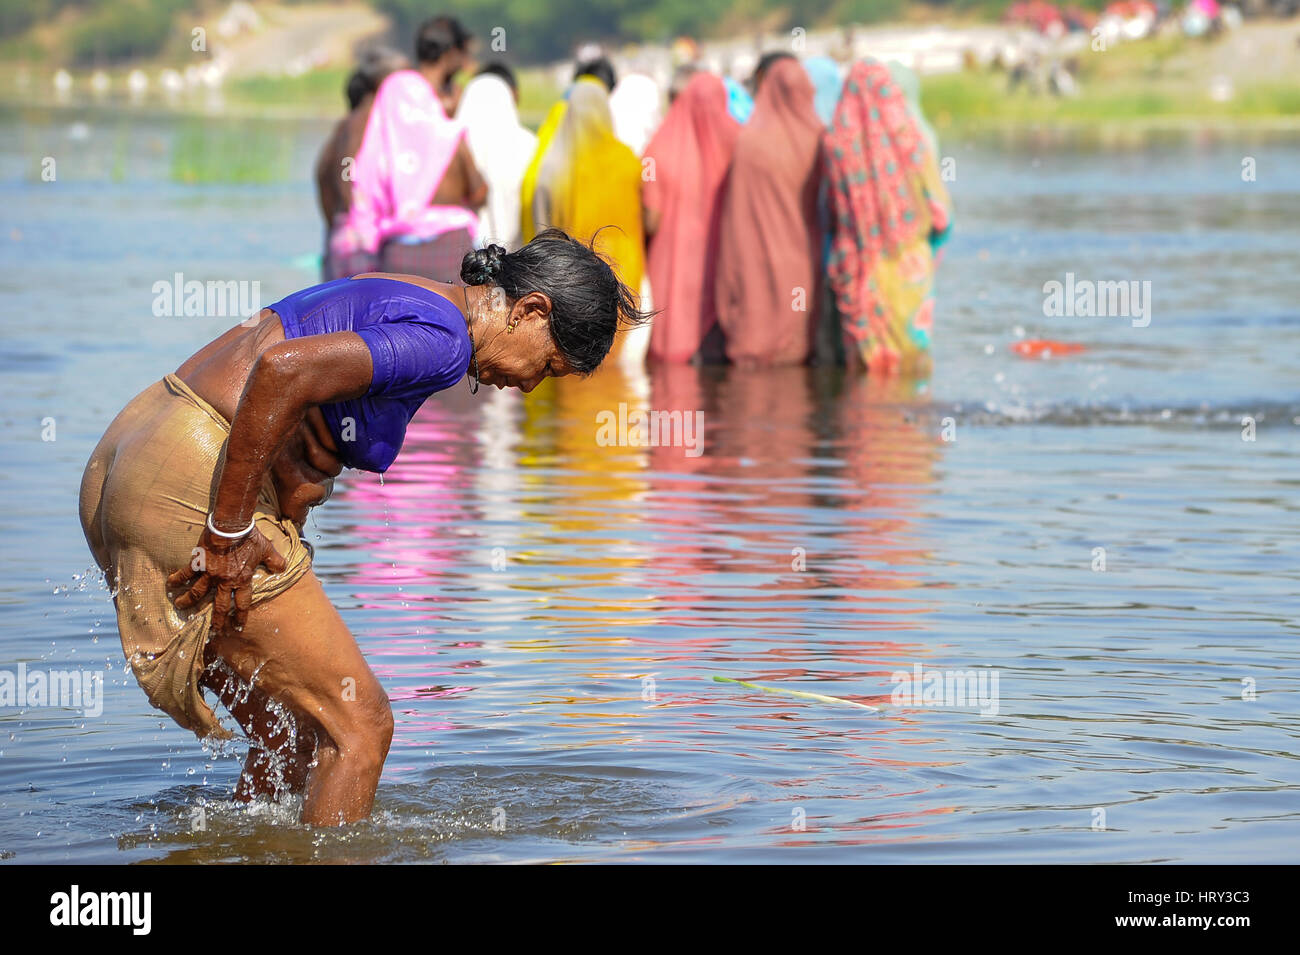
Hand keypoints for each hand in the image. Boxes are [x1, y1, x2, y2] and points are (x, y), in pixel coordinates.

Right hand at [168, 525, 287, 634]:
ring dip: (188, 601)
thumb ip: (275, 561)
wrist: (231, 526)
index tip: (238, 626)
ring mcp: (210, 574)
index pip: (242, 603)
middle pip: (220, 606)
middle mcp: (225, 581)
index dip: (240, 616)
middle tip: (215, 631)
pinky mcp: (198, 563)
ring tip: (180, 606)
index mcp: (242, 579)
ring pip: (197, 593)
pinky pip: (186, 574)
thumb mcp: (266, 549)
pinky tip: (170, 584)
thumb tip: (283, 569)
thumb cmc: (249, 538)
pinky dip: (177, 579)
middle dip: (218, 620)